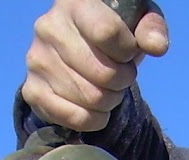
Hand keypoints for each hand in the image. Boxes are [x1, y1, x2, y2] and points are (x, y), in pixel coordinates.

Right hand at [21, 0, 169, 131]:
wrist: (76, 51)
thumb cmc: (113, 34)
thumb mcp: (136, 22)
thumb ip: (151, 29)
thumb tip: (156, 46)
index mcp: (74, 3)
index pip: (107, 32)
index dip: (127, 51)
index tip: (128, 53)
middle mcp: (49, 28)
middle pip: (102, 73)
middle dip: (122, 81)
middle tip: (121, 77)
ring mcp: (37, 60)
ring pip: (90, 98)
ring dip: (109, 102)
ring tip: (107, 90)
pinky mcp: (32, 89)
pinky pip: (73, 117)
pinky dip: (93, 120)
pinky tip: (96, 109)